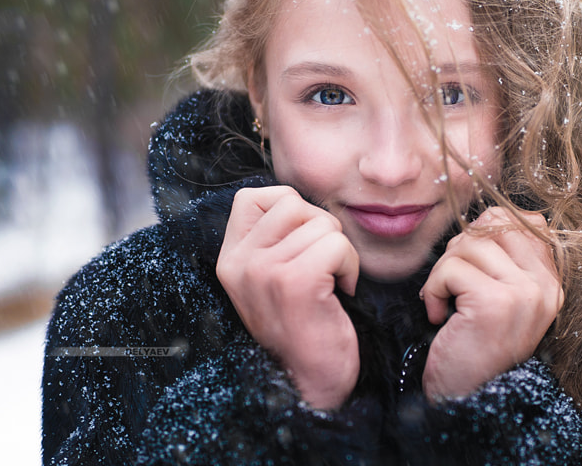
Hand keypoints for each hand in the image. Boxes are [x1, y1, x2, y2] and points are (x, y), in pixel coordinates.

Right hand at [216, 186, 359, 409]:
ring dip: (340, 251)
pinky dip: (351, 266)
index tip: (301, 245)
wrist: (306, 384)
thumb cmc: (301, 327)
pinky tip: (342, 292)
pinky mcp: (294, 283)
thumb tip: (299, 202)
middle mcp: (240, 263)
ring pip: (321, 224)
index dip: (289, 209)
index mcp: (230, 259)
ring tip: (331, 283)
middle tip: (323, 265)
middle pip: (292, 203)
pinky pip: (337, 245)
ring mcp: (263, 271)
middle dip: (320, 228)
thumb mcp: (270, 279)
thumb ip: (272, 240)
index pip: (252, 197)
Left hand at [421, 207, 562, 399]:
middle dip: (460, 248)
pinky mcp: (495, 303)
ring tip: (445, 302)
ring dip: (443, 271)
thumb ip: (503, 257)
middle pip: (493, 225)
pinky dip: (433, 290)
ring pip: (469, 243)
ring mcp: (524, 294)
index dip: (485, 232)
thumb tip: (488, 214)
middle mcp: (545, 286)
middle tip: (452, 286)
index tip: (471, 268)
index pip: (524, 221)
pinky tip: (438, 316)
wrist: (468, 400)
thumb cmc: (474, 346)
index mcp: (551, 282)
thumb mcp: (499, 298)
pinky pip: (451, 268)